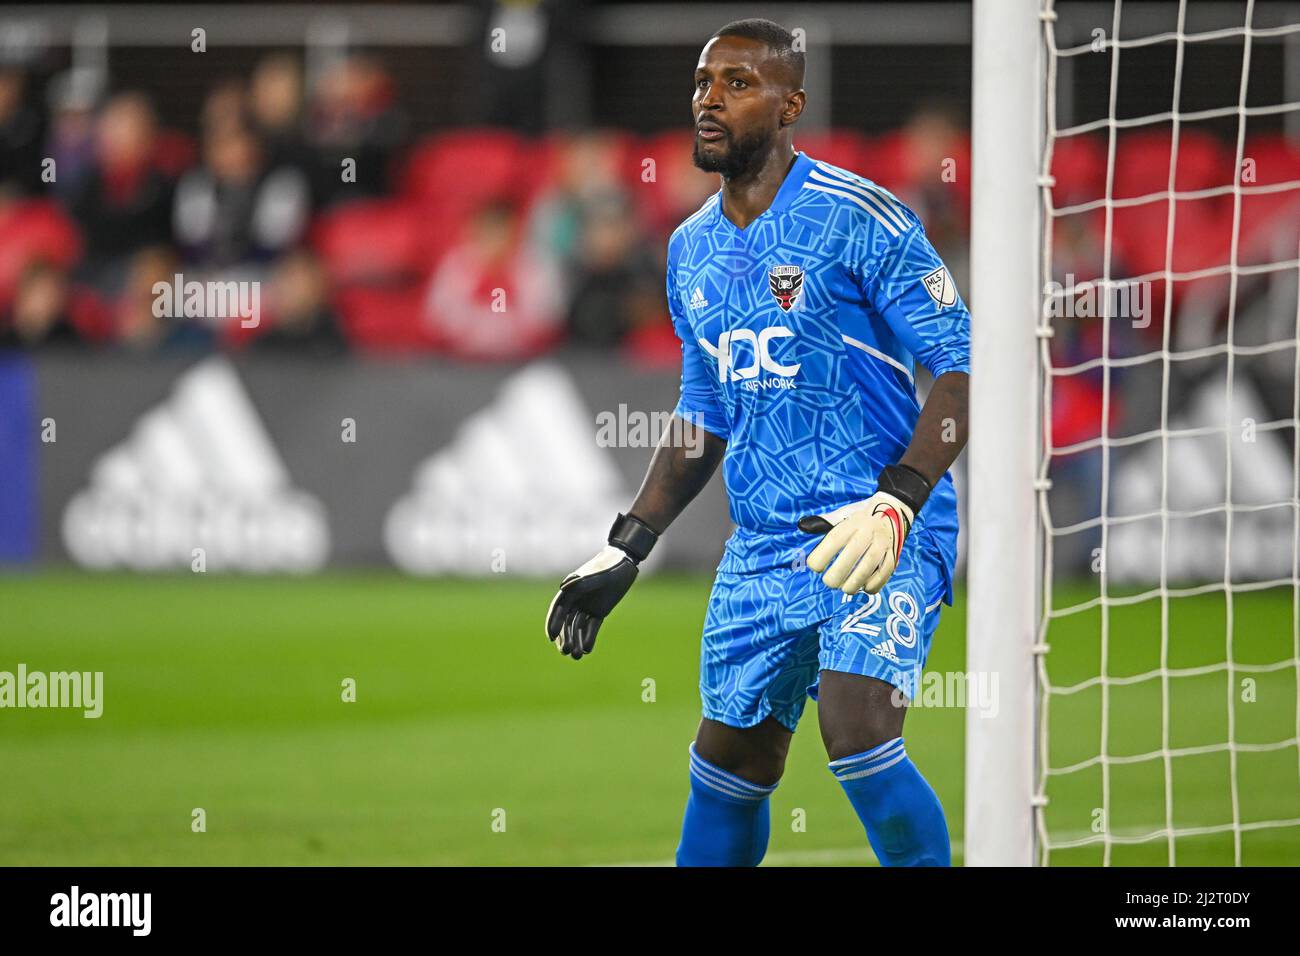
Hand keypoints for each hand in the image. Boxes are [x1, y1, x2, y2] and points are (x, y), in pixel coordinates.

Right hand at [545, 546, 638, 659]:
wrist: (625, 563)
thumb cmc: (610, 566)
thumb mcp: (599, 575)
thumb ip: (583, 582)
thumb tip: (564, 588)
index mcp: (571, 589)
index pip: (558, 609)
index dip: (553, 623)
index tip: (551, 637)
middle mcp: (576, 599)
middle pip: (567, 622)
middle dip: (566, 637)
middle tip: (566, 652)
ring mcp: (587, 606)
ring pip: (578, 627)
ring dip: (576, 641)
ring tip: (577, 656)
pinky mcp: (598, 612)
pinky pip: (592, 627)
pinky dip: (589, 638)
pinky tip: (588, 649)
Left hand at [798, 492, 913, 594]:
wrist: (894, 509)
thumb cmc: (861, 518)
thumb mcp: (843, 515)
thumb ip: (824, 522)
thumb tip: (802, 526)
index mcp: (852, 522)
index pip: (835, 539)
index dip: (822, 556)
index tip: (815, 567)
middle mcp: (868, 531)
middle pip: (852, 553)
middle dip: (838, 573)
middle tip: (829, 582)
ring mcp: (883, 543)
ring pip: (869, 565)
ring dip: (855, 582)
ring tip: (845, 589)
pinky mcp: (894, 553)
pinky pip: (886, 572)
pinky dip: (874, 584)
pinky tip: (864, 588)